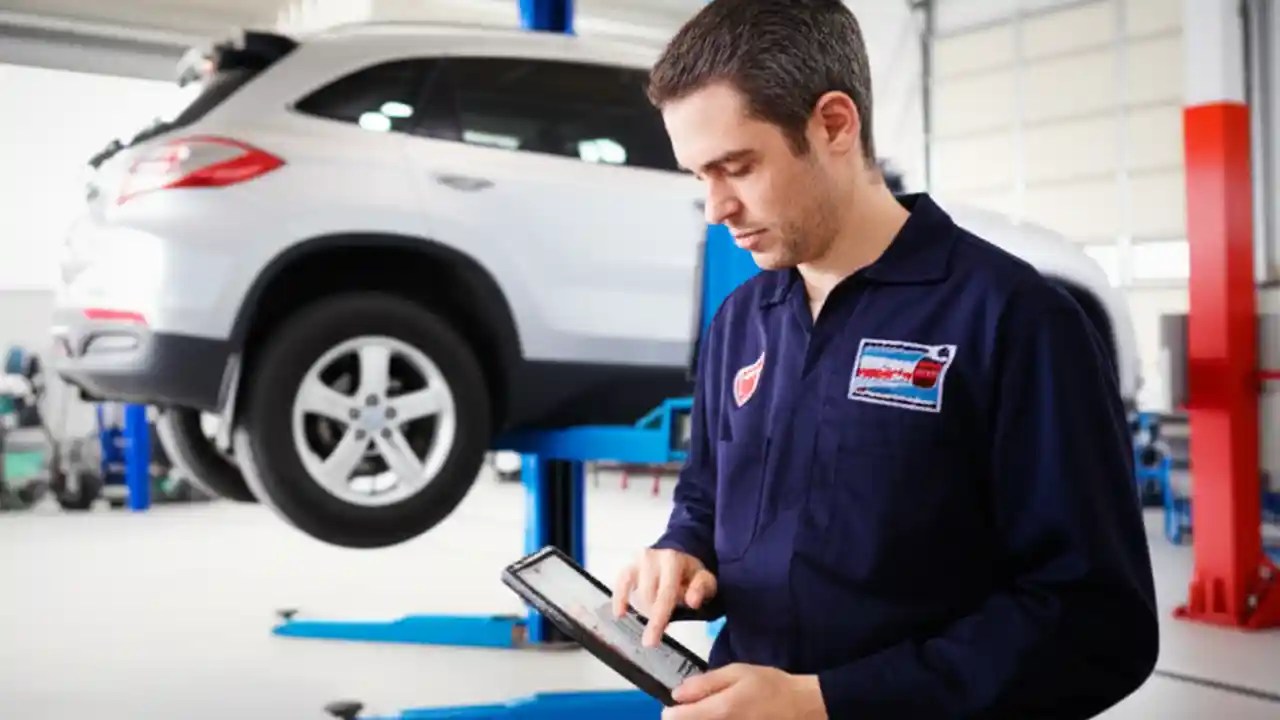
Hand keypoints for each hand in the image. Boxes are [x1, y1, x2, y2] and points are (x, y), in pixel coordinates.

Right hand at [611, 548, 716, 645]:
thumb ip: (701, 589)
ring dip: (643, 610)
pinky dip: (619, 599)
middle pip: (647, 597)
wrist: (679, 559)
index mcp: (672, 560)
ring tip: (654, 612)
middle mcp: (652, 557)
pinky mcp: (628, 566)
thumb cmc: (691, 575)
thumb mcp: (705, 580)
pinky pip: (620, 584)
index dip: (657, 620)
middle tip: (664, 620)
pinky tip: (620, 614)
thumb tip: (693, 601)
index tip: (650, 642)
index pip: (664, 594)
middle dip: (655, 615)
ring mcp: (637, 561)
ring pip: (635, 595)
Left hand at [663, 664, 827, 719]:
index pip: (675, 718)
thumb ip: (705, 683)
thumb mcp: (737, 672)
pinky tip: (723, 718)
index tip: (676, 706)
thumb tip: (676, 694)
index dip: (671, 712)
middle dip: (685, 719)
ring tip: (711, 713)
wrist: (801, 708)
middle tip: (695, 710)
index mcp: (720, 710)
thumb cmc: (769, 686)